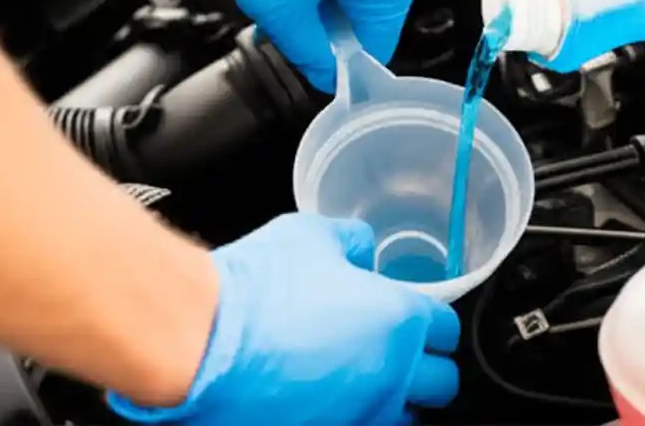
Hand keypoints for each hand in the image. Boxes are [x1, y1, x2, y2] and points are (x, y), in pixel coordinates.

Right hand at [107, 214, 459, 425]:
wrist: (197, 339)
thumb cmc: (253, 289)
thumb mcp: (312, 236)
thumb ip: (351, 241)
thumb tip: (362, 247)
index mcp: (399, 321)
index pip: (447, 330)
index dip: (432, 321)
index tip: (418, 319)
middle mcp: (390, 376)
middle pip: (441, 384)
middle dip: (426, 368)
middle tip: (400, 354)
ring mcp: (360, 416)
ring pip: (405, 418)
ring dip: (394, 400)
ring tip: (364, 382)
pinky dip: (354, 415)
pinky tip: (329, 400)